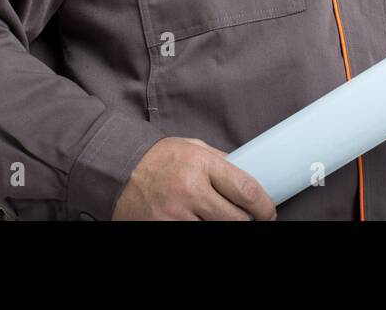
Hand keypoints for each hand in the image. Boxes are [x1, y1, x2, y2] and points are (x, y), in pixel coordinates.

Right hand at [111, 136, 277, 219]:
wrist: (117, 171)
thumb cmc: (157, 158)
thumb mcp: (191, 148)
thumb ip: (219, 161)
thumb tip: (249, 175)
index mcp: (200, 164)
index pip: (245, 190)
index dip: (264, 206)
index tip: (268, 211)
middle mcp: (190, 190)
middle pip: (236, 219)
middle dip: (248, 222)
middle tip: (249, 219)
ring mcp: (176, 214)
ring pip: (218, 232)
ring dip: (224, 227)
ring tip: (220, 218)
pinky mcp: (164, 229)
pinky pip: (195, 236)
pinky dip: (202, 230)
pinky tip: (201, 222)